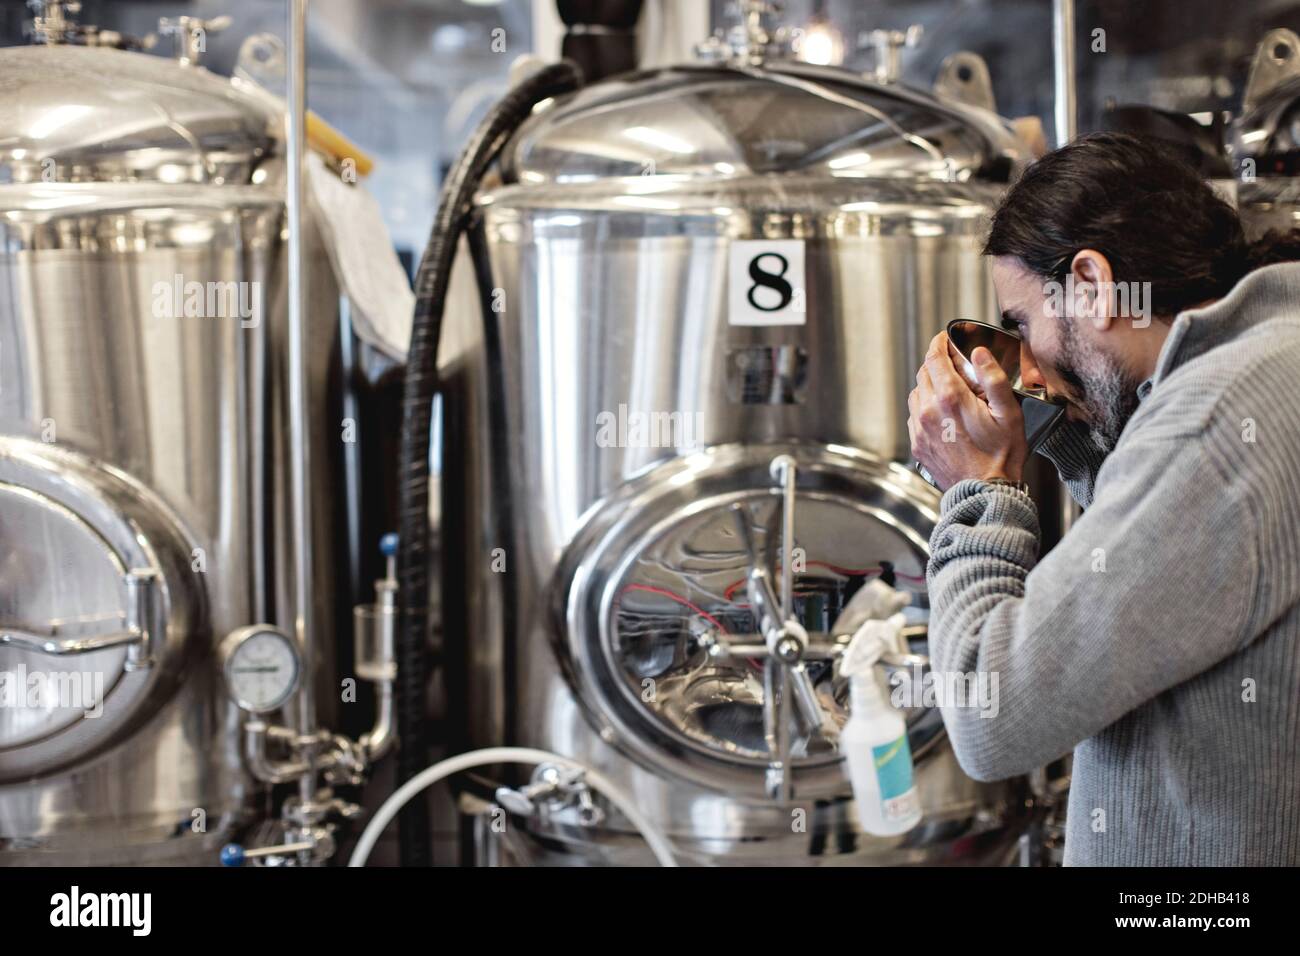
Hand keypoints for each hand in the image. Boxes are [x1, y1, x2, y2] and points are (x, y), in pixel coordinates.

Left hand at [907, 332, 1027, 490]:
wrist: (984, 493)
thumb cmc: (1001, 456)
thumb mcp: (1009, 414)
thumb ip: (993, 379)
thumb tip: (979, 353)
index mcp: (951, 399)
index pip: (934, 358)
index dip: (938, 344)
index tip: (944, 339)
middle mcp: (929, 411)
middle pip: (923, 373)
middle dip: (935, 362)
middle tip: (952, 363)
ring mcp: (919, 429)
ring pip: (916, 393)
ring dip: (929, 385)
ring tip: (949, 388)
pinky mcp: (917, 444)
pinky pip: (914, 415)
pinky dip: (925, 407)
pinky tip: (942, 413)